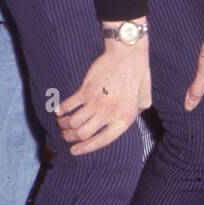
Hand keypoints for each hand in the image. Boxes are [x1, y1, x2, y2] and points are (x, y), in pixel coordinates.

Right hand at [58, 39, 150, 155]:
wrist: (128, 53)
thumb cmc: (137, 74)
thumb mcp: (145, 98)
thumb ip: (138, 111)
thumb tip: (134, 116)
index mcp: (124, 119)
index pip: (101, 142)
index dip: (85, 149)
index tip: (73, 151)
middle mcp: (108, 114)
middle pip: (82, 134)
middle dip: (70, 138)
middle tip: (65, 136)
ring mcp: (96, 102)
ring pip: (72, 122)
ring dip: (63, 125)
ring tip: (62, 123)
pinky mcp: (86, 89)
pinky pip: (68, 105)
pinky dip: (60, 110)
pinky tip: (58, 111)